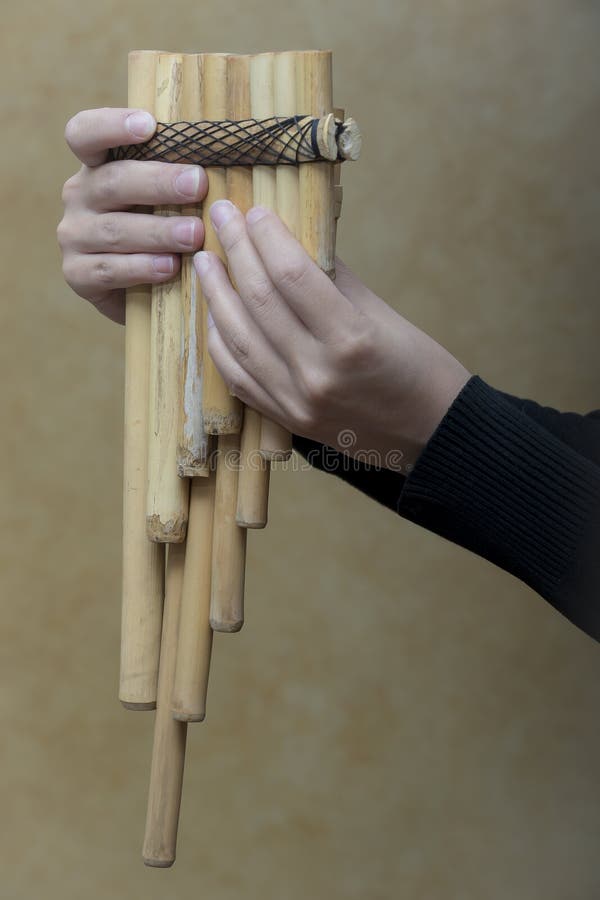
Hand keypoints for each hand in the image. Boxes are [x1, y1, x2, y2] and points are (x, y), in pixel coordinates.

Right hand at [58, 107, 206, 322]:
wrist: (141, 295)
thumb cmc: (160, 234)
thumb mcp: (165, 200)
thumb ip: (178, 178)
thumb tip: (227, 158)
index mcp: (96, 166)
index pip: (85, 133)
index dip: (111, 125)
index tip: (148, 125)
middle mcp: (79, 196)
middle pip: (112, 181)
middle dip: (158, 182)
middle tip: (198, 185)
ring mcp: (73, 236)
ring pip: (114, 230)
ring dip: (158, 231)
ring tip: (194, 234)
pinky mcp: (77, 274)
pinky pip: (109, 270)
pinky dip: (142, 268)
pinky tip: (170, 267)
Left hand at [194, 201, 469, 468]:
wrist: (432, 436)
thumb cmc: (420, 368)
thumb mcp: (384, 315)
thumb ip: (334, 279)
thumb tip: (292, 240)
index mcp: (351, 340)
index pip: (291, 275)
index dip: (267, 237)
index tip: (254, 210)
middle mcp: (317, 373)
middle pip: (259, 301)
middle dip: (236, 252)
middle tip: (222, 217)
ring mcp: (296, 402)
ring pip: (238, 340)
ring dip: (216, 296)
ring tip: (206, 262)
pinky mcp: (287, 420)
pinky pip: (239, 378)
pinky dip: (221, 343)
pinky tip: (214, 315)